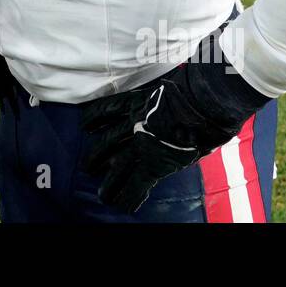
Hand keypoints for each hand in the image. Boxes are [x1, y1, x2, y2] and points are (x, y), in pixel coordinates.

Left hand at [79, 28, 269, 212]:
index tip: (84, 124)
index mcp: (135, 102)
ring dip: (108, 182)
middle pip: (106, 141)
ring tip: (101, 192)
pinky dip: (128, 197)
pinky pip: (136, 185)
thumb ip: (165, 88)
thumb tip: (179, 81)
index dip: (93, 119)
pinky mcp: (153, 163)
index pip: (105, 110)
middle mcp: (132, 123)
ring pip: (116, 167)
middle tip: (88, 164)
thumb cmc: (193, 85)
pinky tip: (122, 206)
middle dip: (96, 155)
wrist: (201, 101)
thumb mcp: (171, 80)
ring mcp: (140, 144)